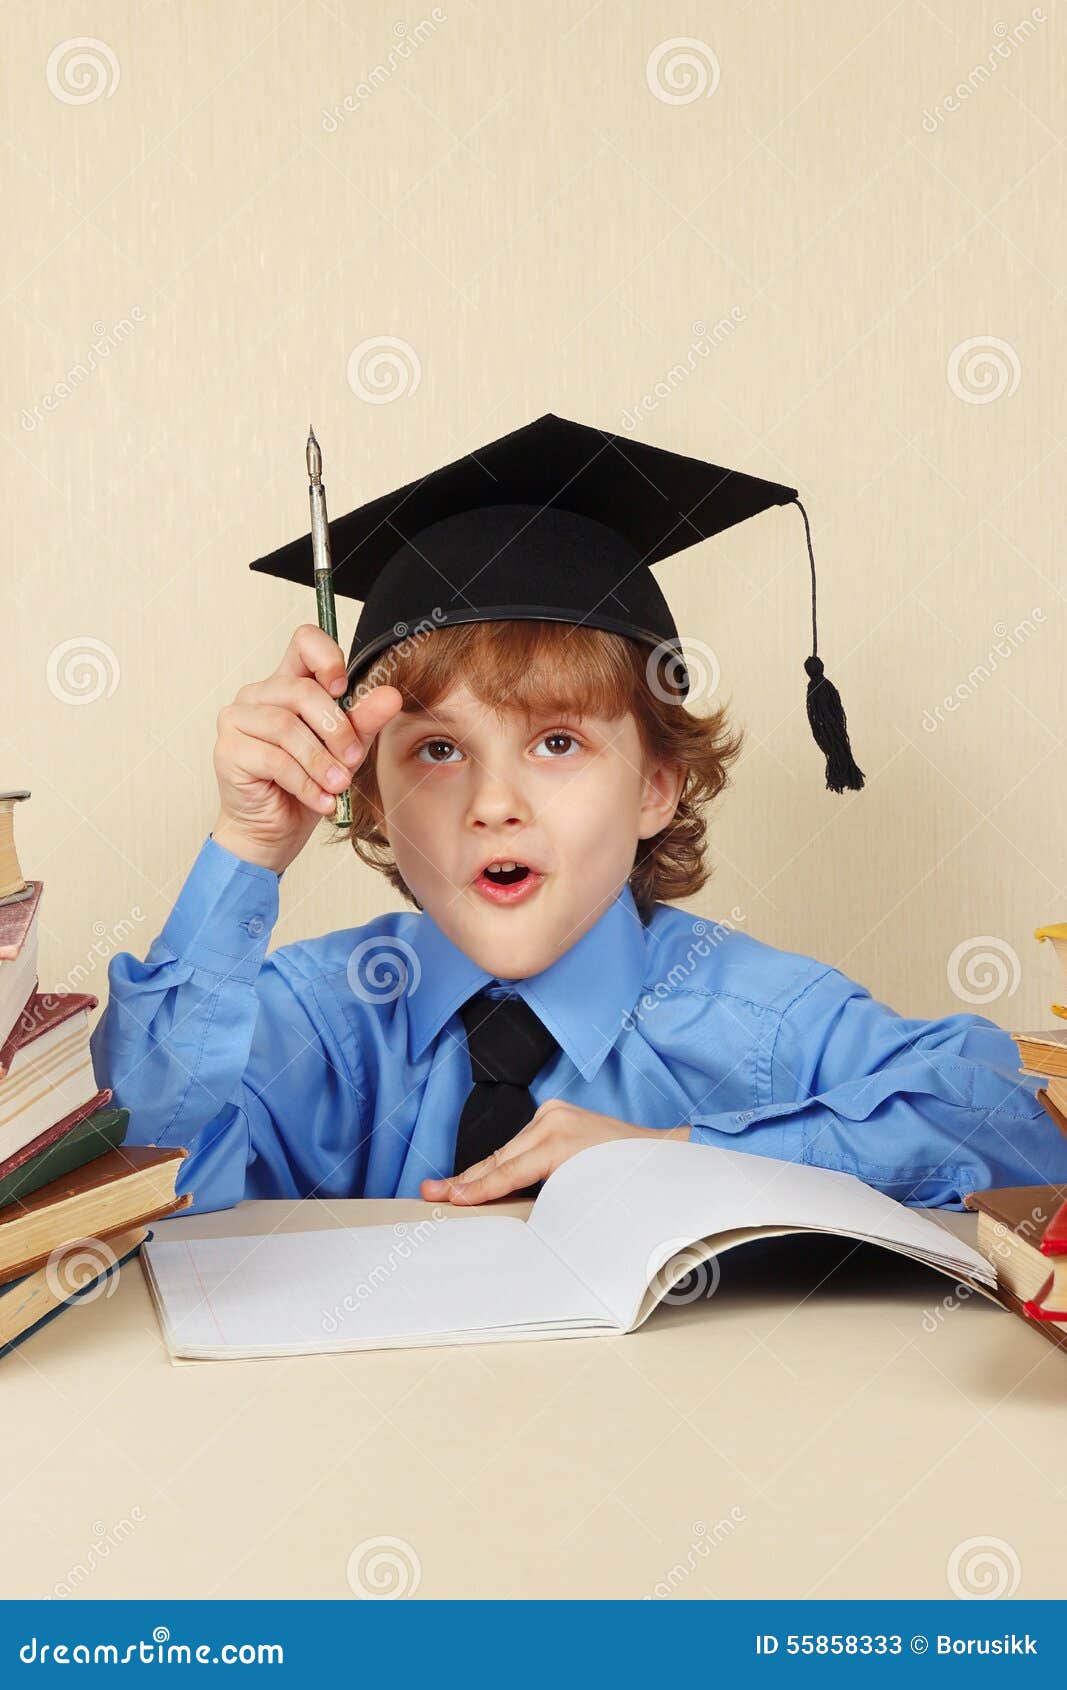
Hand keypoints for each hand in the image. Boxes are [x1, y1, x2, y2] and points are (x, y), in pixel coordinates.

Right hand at [212, 624, 403, 873]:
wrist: (275, 830)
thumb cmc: (307, 783)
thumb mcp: (346, 749)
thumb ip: (364, 720)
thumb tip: (390, 696)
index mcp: (288, 683)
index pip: (304, 641)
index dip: (327, 658)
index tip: (343, 689)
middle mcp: (258, 694)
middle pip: (302, 692)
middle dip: (336, 730)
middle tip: (353, 760)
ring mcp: (238, 719)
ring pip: (287, 727)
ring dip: (321, 761)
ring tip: (338, 786)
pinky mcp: (228, 750)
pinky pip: (274, 760)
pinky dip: (305, 783)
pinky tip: (321, 800)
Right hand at [420, 1099, 690, 1204]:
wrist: (663, 1155)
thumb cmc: (630, 1183)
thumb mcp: (583, 1198)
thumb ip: (545, 1202)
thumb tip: (510, 1214)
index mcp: (561, 1141)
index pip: (508, 1171)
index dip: (477, 1189)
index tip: (451, 1199)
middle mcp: (554, 1120)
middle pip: (500, 1157)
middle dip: (465, 1179)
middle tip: (430, 1191)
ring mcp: (555, 1113)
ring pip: (507, 1150)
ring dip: (480, 1173)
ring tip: (446, 1189)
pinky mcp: (557, 1113)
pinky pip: (521, 1143)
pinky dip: (502, 1162)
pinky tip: (478, 1176)